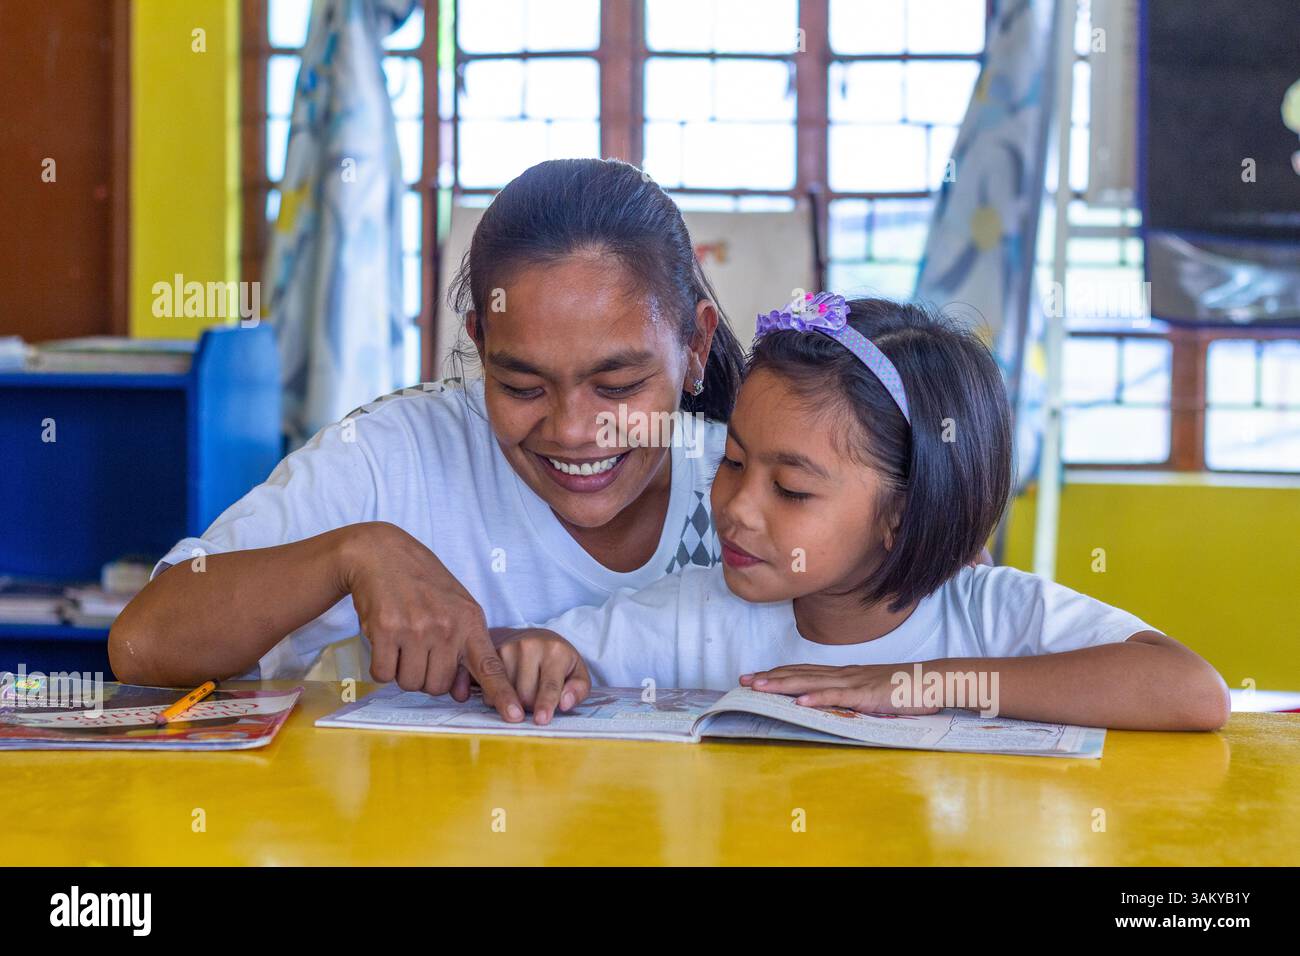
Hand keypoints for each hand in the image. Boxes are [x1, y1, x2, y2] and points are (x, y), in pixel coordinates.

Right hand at [340, 521, 523, 721]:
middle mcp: (446, 626)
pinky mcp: (385, 630)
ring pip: (410, 683)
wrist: (383, 554)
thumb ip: (464, 648)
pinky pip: (383, 674)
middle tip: (420, 650)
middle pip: (439, 687)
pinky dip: (381, 666)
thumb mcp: (456, 606)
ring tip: (402, 642)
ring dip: (403, 672)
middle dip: (427, 677)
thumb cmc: (424, 584)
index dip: (502, 693)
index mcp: (470, 621)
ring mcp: (416, 629)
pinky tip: (384, 641)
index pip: (490, 666)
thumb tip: (461, 693)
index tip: (514, 716)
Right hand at [495, 629, 591, 724]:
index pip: (550, 685)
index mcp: (556, 650)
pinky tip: (509, 686)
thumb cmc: (558, 661)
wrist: (533, 639)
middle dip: (531, 706)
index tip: (541, 719)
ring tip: (525, 687)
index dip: (546, 704)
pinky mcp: (491, 654)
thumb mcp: (576, 673)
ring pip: (507, 695)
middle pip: (526, 696)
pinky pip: (491, 689)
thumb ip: (578, 690)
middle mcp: (530, 646)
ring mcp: (508, 648)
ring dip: (515, 702)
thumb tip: (565, 704)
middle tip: (537, 696)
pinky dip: (499, 696)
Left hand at [740, 664, 941, 714]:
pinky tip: (800, 702)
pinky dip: (817, 698)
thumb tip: (831, 704)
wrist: (932, 680)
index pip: (804, 671)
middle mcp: (843, 674)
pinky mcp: (866, 694)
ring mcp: (853, 683)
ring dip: (783, 684)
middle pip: (800, 674)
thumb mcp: (871, 691)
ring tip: (759, 687)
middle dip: (770, 677)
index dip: (778, 673)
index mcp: (843, 674)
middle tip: (743, 680)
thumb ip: (851, 696)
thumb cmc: (904, 688)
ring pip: (811, 682)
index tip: (755, 676)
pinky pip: (837, 697)